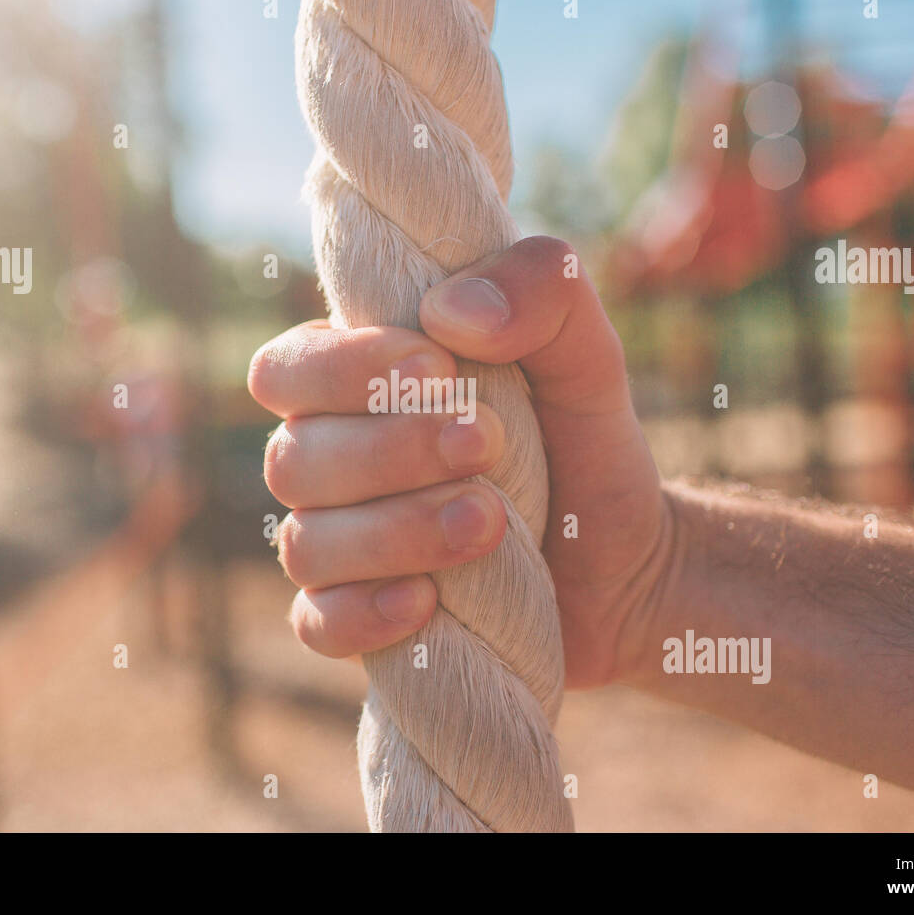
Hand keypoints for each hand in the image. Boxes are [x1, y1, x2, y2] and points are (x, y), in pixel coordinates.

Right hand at [248, 236, 672, 688]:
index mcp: (355, 385)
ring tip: (489, 522)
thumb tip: (450, 311)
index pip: (286, 369)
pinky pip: (319, 624)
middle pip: (293, 459)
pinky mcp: (362, 619)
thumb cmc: (582, 439)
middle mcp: (331, 463)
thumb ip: (537, 289)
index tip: (440, 372)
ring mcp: (341, 547)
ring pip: (307, 545)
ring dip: (395, 532)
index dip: (343, 370)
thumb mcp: (584, 350)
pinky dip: (364, 614)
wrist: (627, 560)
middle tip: (484, 444)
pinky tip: (428, 600)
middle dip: (390, 452)